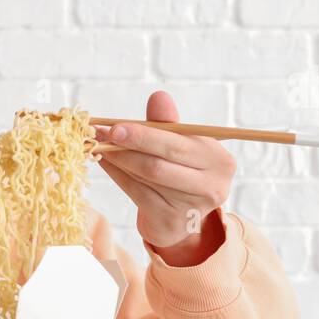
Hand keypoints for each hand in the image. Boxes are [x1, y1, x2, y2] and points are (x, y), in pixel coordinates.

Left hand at [94, 90, 235, 265]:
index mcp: (219, 160)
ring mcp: (191, 207)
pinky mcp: (169, 221)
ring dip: (118, 160)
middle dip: (128, 147)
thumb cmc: (181, 173)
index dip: (144, 135)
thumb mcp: (181, 146)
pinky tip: (105, 163)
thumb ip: (169, 124)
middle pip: (160, 164)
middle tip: (104, 135)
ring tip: (99, 145)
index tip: (116, 126)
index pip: (177, 144)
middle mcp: (211, 185)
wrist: (181, 219)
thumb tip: (158, 96)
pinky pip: (136, 193)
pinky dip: (117, 175)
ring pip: (145, 177)